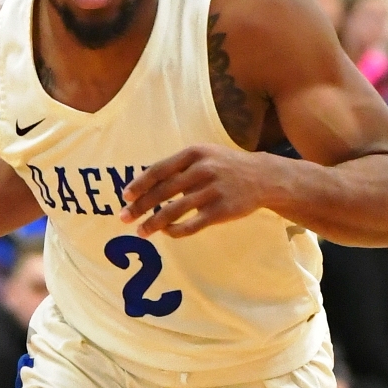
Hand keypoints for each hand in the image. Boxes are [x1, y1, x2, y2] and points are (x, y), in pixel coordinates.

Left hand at [120, 144, 281, 238]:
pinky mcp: (221, 211)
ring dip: (153, 223)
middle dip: (140, 207)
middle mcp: (202, 170)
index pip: (159, 170)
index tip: (126, 197)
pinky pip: (191, 225)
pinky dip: (175, 231)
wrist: (264, 177)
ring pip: (174, 210)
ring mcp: (212, 191)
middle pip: (163, 191)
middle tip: (124, 218)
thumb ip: (178, 166)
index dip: (140, 185)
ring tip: (141, 232)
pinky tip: (167, 233)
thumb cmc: (226, 166)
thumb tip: (145, 184)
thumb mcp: (204, 155)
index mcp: (194, 154)